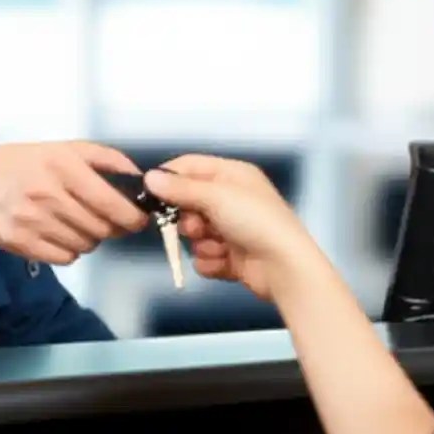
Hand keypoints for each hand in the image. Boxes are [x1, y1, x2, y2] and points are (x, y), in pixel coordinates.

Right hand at [0, 141, 150, 264]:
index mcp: (62, 167)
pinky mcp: (20, 242)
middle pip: (99, 228)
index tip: (138, 220)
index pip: (108, 202)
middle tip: (106, 220)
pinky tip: (60, 234)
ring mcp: (31, 221)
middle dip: (111, 228)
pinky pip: (64, 258)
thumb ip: (107, 159)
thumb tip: (138, 178)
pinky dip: (70, 250)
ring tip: (77, 223)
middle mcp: (46, 194)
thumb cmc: (27, 164)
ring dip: (89, 238)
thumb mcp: (67, 149)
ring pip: (84, 245)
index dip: (131, 217)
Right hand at [144, 154, 327, 300]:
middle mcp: (231, 199)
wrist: (284, 267)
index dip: (169, 178)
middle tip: (196, 226)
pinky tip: (225, 262)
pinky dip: (210, 261)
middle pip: (188, 203)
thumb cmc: (256, 221)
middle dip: (187, 219)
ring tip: (218, 246)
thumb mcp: (216, 197)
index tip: (149, 192)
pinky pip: (203, 257)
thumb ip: (180, 189)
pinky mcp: (231, 256)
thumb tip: (149, 178)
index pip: (190, 167)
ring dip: (201, 243)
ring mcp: (231, 229)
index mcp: (232, 175)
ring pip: (194, 234)